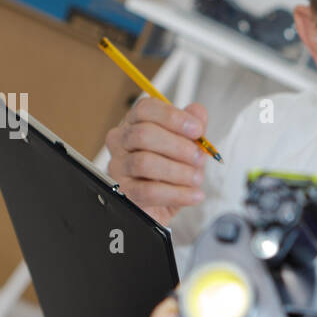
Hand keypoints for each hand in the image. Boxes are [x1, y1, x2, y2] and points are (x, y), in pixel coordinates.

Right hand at [106, 97, 210, 226]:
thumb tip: (197, 112)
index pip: (145, 109)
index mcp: (135, 124)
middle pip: (143, 134)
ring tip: (197, 178)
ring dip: (179, 171)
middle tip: (198, 157)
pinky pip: (149, 191)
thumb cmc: (171, 173)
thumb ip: (193, 128)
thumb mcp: (188, 148)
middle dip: (178, 146)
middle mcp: (121, 142)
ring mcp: (118, 167)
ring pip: (145, 162)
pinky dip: (178, 194)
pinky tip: (194, 195)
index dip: (173, 117)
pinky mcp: (123, 193)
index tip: (197, 130)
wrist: (163, 207)